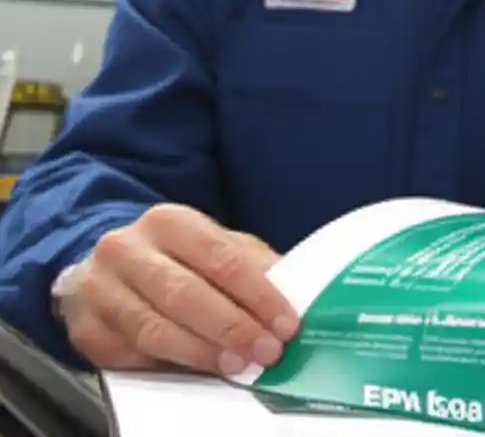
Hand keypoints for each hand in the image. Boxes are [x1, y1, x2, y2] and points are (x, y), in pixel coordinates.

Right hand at [58, 203, 298, 375]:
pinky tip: (195, 369)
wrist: (110, 266)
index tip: (286, 323)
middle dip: (232, 327)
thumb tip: (294, 294)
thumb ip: (251, 266)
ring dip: (202, 352)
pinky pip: (129, 353)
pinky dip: (167, 364)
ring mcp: (99, 287)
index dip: (258, 294)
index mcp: (169, 221)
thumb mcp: (216, 247)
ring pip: (154, 328)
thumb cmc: (177, 258)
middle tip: (265, 351)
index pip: (221, 258)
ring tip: (236, 365)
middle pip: (184, 293)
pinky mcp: (84, 326)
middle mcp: (126, 249)